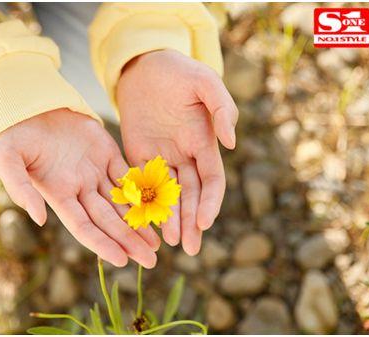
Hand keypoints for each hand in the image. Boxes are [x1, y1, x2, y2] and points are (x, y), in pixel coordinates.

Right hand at [0, 109, 159, 267]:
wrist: (30, 106)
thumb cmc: (14, 134)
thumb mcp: (8, 159)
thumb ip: (21, 189)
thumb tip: (38, 220)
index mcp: (58, 194)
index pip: (84, 226)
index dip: (102, 244)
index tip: (122, 260)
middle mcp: (79, 188)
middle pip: (108, 221)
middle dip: (128, 241)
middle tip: (151, 261)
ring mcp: (95, 172)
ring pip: (122, 203)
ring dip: (138, 223)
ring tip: (157, 244)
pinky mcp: (107, 154)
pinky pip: (128, 176)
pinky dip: (142, 191)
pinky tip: (156, 206)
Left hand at [117, 50, 237, 255]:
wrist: (143, 66)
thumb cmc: (179, 71)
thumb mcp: (205, 82)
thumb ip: (223, 109)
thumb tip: (230, 143)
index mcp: (204, 143)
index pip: (212, 181)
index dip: (210, 203)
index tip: (204, 223)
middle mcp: (185, 156)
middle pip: (191, 196)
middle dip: (190, 222)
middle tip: (188, 248)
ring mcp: (161, 158)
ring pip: (167, 195)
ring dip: (169, 219)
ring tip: (167, 242)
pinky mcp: (138, 156)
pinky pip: (141, 183)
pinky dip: (142, 202)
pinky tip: (141, 221)